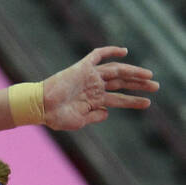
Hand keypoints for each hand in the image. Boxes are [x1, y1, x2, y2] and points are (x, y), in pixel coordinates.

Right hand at [42, 46, 157, 130]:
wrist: (40, 106)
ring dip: (132, 71)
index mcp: (94, 100)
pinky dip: (110, 51)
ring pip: (116, 70)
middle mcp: (94, 87)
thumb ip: (94, 117)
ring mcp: (89, 76)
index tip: (147, 104)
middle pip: (121, 83)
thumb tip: (107, 112)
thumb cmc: (55, 117)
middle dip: (139, 84)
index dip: (133, 101)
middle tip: (155, 86)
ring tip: (147, 75)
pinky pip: (98, 55)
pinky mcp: (82, 67)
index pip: (118, 99)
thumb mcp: (78, 122)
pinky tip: (124, 52)